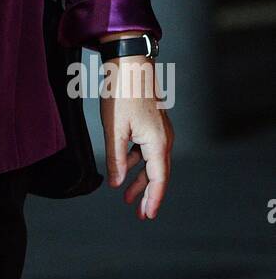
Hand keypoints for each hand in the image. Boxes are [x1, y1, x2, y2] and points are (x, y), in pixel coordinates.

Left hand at [99, 57, 173, 219]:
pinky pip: (147, 149)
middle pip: (158, 174)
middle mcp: (164, 139)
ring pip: (152, 162)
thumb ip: (116, 159)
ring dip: (140, 179)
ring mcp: (160, 130)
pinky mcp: (153, 122)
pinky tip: (125, 167)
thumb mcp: (114, 129)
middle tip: (140, 214)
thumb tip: (116, 183)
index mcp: (157, 143)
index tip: (148, 216)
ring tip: (127, 196)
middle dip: (148, 194)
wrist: (131, 62)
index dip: (154, 199)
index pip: (158, 180)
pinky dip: (137, 162)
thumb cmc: (123, 93)